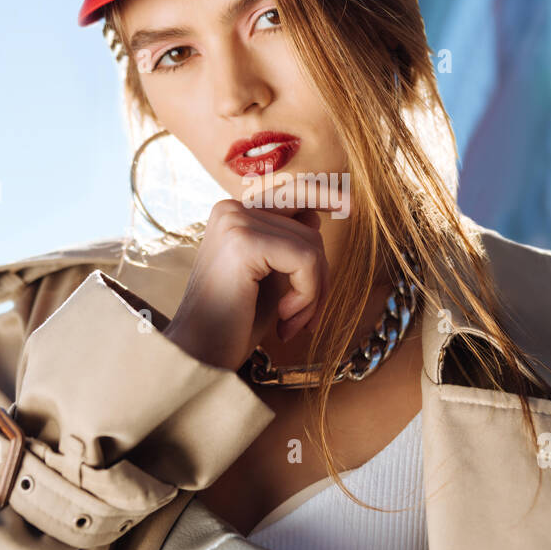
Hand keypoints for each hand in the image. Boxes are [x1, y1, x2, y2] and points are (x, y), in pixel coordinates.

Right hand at [164, 182, 346, 370]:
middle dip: (318, 277)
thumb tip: (315, 215)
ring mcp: (235, 222)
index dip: (322, 196)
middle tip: (305, 320)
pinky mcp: (244, 242)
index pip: (290, 194)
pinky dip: (306, 296)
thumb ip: (287, 244)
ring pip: (311, 246)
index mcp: (232, 213)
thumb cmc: (235, 322)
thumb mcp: (269, 276)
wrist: (200, 355)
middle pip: (309, 228)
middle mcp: (231, 209)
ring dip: (312, 295)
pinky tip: (283, 321)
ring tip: (290, 324)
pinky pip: (305, 261)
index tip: (350, 206)